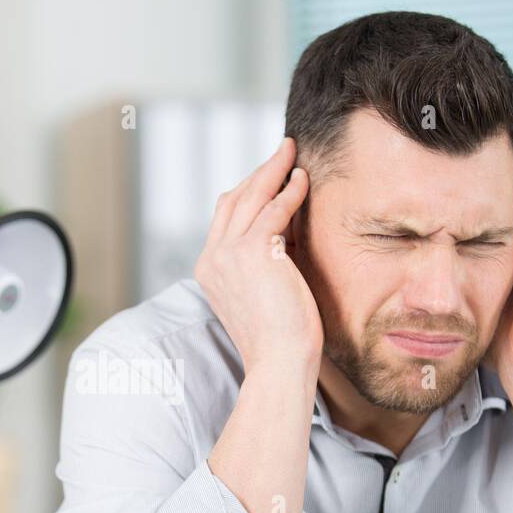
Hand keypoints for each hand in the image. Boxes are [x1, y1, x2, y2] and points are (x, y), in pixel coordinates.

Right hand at [194, 136, 320, 374]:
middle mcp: (212, 258)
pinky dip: (290, 190)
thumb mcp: (260, 293)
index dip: (247, 192)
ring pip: (251, 197)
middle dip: (259, 171)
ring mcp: (229, 253)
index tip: (268, 177)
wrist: (278, 362)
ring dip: (274, 170)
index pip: (225, 217)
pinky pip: (274, 208)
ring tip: (292, 153)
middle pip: (234, 199)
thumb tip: (282, 233)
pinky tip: (304, 180)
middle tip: (282, 150)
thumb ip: (261, 263)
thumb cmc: (278, 339)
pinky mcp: (253, 251)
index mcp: (209, 270)